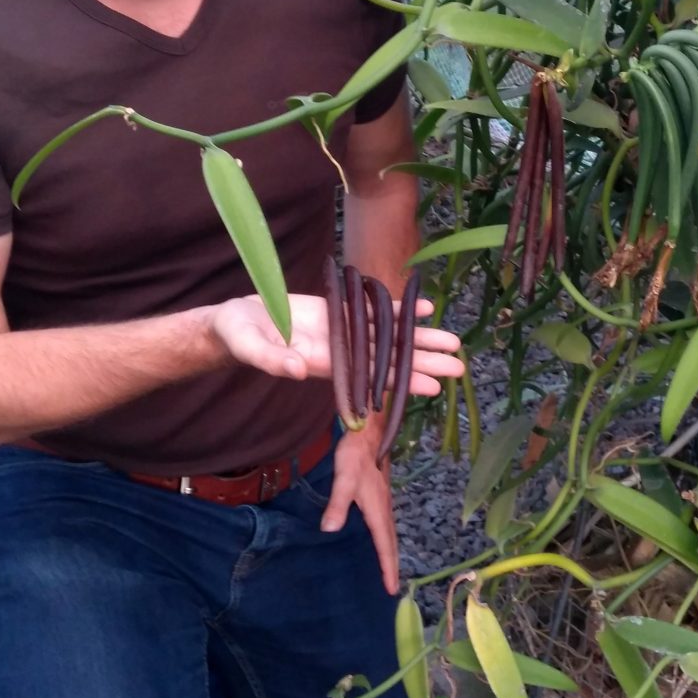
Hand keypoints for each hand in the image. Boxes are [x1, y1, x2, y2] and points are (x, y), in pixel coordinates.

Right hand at [209, 292, 463, 392]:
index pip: (370, 377)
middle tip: (460, 367)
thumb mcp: (250, 347)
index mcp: (322, 364)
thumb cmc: (238, 337)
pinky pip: (374, 310)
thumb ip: (273, 360)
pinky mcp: (339, 311)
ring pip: (388, 336)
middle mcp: (340, 351)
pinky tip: (425, 308)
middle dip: (424, 362)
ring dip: (420, 338)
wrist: (236, 322)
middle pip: (389, 359)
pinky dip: (399, 309)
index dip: (401, 382)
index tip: (432, 389)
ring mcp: (342, 331)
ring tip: (454, 343)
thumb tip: (299, 370)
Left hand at [321, 421, 399, 593]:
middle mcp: (384, 509)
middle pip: (391, 543)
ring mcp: (383, 502)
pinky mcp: (379, 495)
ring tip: (389, 569)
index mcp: (378, 511)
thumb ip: (337, 504)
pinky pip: (385, 524)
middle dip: (392, 565)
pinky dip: (386, 538)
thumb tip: (329, 530)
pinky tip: (378, 538)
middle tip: (393, 587)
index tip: (392, 589)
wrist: (368, 432)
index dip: (388, 568)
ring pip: (389, 533)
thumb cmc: (355, 455)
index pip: (385, 545)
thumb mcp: (344, 479)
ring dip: (390, 552)